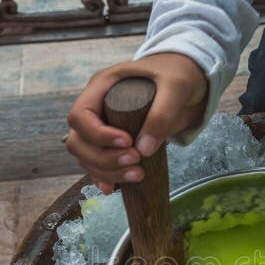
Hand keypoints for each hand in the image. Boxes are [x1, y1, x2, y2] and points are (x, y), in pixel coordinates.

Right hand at [65, 53, 207, 193]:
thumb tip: (143, 150)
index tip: (127, 142)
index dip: (98, 135)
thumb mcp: (175, 88)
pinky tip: (114, 189)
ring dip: (106, 171)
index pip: (80, 115)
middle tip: (136, 162)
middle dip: (103, 158)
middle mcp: (96, 107)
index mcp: (102, 87)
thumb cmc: (177, 74)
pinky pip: (97, 165)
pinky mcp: (112, 144)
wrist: (186, 79)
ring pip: (86, 157)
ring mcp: (101, 126)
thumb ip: (161, 114)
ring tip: (138, 175)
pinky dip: (104, 178)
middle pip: (78, 141)